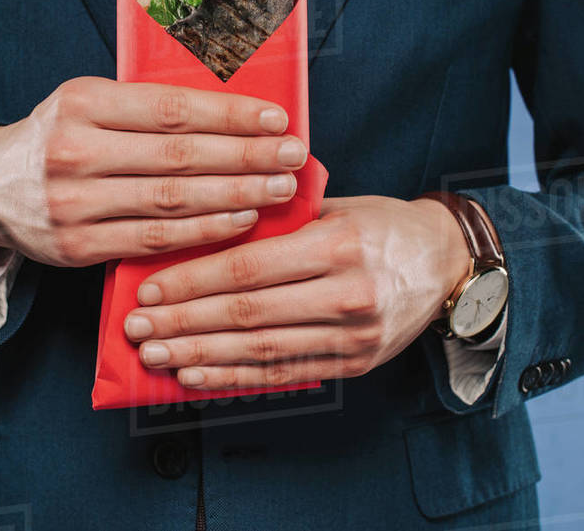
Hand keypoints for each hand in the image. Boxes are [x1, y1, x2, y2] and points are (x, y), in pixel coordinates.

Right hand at [0, 77, 307, 266]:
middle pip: (179, 156)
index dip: (230, 115)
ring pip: (173, 202)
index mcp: (82, 103)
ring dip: (236, 195)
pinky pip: (155, 240)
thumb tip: (236, 113)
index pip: (172, 110)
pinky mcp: (78, 247)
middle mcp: (75, 152)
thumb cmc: (59, 136)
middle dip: (247, 156)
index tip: (277, 119)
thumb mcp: (88, 103)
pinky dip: (204, 230)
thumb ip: (147, 108)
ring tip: (280, 188)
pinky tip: (241, 219)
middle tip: (293, 155)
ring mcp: (75, 204)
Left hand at [122, 195, 474, 388]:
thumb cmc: (379, 226)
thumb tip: (199, 232)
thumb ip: (276, 220)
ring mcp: (355, 335)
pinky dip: (237, 376)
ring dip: (200, 354)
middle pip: (247, 314)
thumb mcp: (334, 206)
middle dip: (183, 323)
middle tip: (137, 330)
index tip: (149, 290)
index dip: (192, 282)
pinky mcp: (356, 363)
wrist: (445, 262)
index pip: (248, 267)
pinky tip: (198, 374)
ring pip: (262, 350)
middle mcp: (348, 293)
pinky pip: (286, 374)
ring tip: (155, 356)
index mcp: (338, 244)